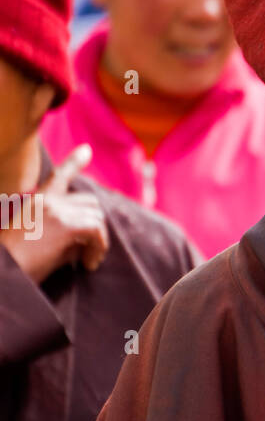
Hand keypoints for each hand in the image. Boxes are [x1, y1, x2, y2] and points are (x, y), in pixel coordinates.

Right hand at [0, 145, 108, 283]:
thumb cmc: (17, 261)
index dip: (74, 162)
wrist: (3, 271)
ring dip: (99, 240)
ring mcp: (57, 210)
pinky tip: (88, 264)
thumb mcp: (36, 238)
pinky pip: (96, 230)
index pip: (59, 176)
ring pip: (97, 217)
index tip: (86, 150)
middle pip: (90, 202)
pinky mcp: (65, 225)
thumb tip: (85, 242)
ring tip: (88, 260)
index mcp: (38, 200)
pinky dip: (98, 248)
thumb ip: (62, 233)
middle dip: (95, 225)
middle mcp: (48, 200)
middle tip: (89, 251)